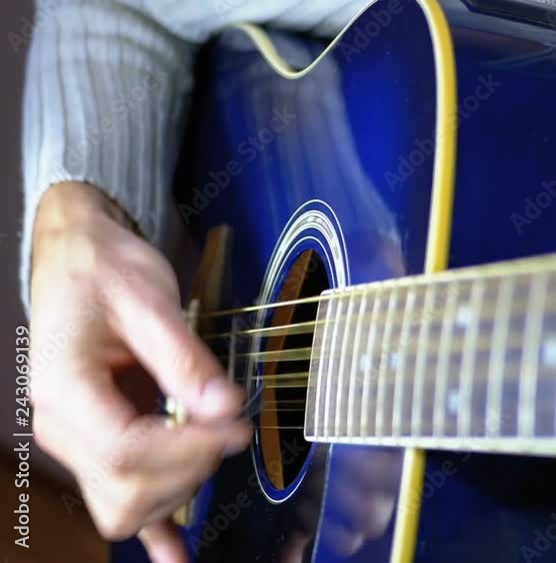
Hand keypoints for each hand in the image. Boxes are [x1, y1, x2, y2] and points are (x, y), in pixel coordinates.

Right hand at [29, 182, 250, 561]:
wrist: (78, 259)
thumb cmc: (105, 270)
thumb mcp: (149, 300)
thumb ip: (186, 359)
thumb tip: (226, 406)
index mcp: (65, 388)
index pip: (125, 450)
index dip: (188, 449)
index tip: (235, 427)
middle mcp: (61, 425)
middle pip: (126, 488)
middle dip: (190, 468)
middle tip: (232, 427)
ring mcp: (75, 441)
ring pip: (124, 505)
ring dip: (178, 488)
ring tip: (212, 443)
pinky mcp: (98, 443)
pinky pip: (118, 501)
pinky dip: (151, 530)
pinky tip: (177, 555)